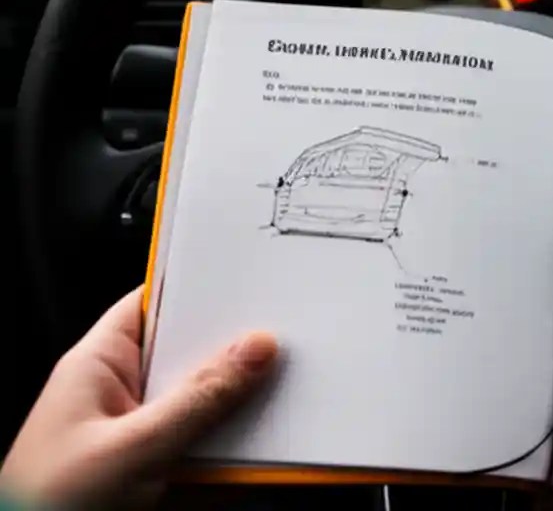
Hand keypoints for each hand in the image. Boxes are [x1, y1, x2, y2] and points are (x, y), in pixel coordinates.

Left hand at [0, 286, 277, 508]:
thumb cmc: (48, 509)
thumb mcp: (133, 449)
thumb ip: (199, 398)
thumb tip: (256, 347)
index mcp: (97, 368)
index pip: (153, 305)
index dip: (200, 289)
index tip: (255, 283)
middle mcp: (120, 396)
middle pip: (191, 356)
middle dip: (237, 356)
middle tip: (285, 350)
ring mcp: (141, 438)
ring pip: (207, 408)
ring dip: (242, 412)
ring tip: (280, 408)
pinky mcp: (159, 477)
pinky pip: (209, 452)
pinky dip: (236, 456)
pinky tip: (260, 460)